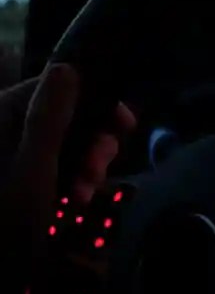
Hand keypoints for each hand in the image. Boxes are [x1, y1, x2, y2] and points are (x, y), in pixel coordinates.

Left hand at [0, 64, 134, 293]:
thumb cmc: (5, 226)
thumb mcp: (33, 169)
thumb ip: (49, 117)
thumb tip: (67, 67)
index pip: (53, 88)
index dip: (93, 103)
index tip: (124, 125)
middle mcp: (2, 136)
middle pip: (61, 118)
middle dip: (90, 144)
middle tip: (96, 173)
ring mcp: (11, 163)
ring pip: (62, 148)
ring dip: (84, 170)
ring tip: (82, 199)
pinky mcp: (19, 189)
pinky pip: (53, 173)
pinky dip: (70, 187)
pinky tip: (75, 207)